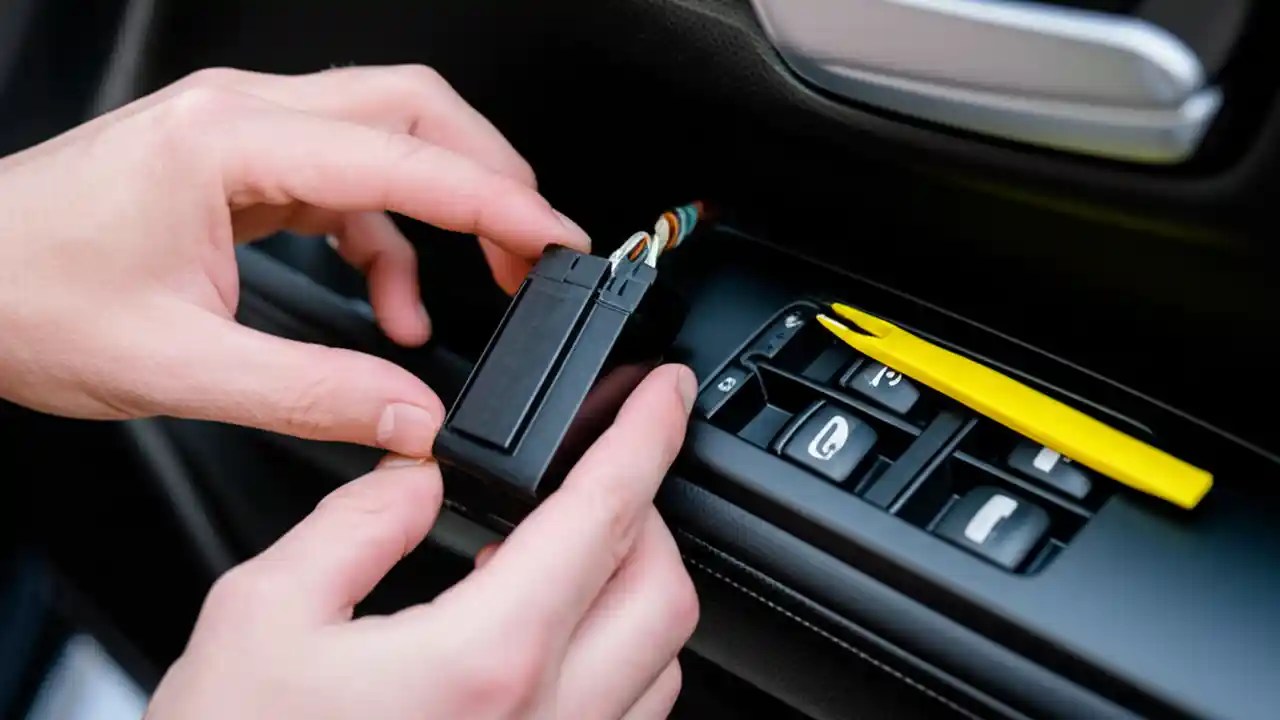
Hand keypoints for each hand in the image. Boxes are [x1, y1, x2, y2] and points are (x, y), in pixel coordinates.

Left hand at [0, 65, 588, 455]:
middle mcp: (242, 117)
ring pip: (388, 137)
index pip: (400, 158)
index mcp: (226, 143)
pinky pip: (348, 182)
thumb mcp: (176, 367)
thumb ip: (311, 395)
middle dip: (490, 175)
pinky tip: (392, 306)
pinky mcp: (241, 163)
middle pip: (413, 110)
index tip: (556, 237)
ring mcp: (242, 132)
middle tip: (536, 248)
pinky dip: (389, 239)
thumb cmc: (26, 299)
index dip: (494, 201)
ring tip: (485, 283)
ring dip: (449, 206)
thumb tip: (409, 416)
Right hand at [146, 364, 698, 719]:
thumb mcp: (262, 615)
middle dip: (646, 512)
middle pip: (663, 592)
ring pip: (660, 663)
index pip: (603, 516)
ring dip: (631, 589)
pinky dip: (613, 655)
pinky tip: (542, 636)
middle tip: (597, 472)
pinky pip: (625, 717)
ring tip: (559, 555)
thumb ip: (358, 523)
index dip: (646, 435)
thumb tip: (420, 474)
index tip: (664, 393)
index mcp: (484, 660)